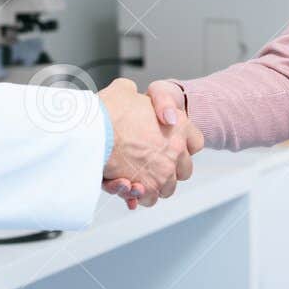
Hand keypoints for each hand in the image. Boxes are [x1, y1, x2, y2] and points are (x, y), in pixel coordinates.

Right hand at [98, 78, 201, 206]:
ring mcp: (164, 171)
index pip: (196, 142)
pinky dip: (139, 196)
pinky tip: (126, 185)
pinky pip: (149, 198)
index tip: (170, 148)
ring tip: (136, 178)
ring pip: (167, 187)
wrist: (92, 131)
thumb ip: (134, 94)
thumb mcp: (123, 90)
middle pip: (184, 169)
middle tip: (150, 165)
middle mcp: (176, 149)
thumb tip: (130, 95)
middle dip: (168, 169)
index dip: (183, 146)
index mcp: (178, 124)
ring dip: (153, 185)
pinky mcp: (148, 187)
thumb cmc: (107, 112)